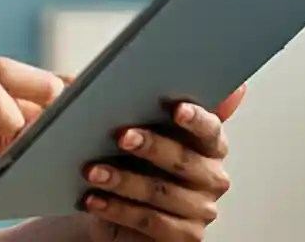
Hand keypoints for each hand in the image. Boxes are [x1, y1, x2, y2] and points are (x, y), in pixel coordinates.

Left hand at [77, 85, 245, 240]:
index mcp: (210, 145)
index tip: (176, 108)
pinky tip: (93, 198)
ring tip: (91, 170)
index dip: (196, 119)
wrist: (115, 207)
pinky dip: (117, 209)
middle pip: (184, 161)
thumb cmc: (132, 159)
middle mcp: (212, 177)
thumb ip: (160, 101)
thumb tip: (206, 79)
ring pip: (161, 193)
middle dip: (150, 146)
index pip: (210, 129)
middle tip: (120, 136)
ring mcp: (200, 210)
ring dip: (123, 181)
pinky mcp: (183, 237)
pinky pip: (149, 221)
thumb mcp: (143, 126)